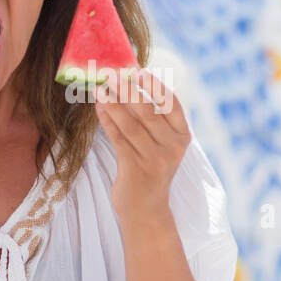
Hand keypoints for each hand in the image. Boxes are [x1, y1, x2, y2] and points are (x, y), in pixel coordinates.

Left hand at [95, 68, 190, 217]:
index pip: (172, 104)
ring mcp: (155, 159)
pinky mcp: (136, 168)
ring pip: (130, 123)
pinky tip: (97, 108)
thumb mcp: (160, 145)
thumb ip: (152, 121)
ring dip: (112, 103)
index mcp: (182, 137)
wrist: (146, 210)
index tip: (139, 71)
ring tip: (98, 87)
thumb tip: (130, 85)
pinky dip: (106, 120)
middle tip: (111, 73)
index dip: (155, 86)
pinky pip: (118, 138)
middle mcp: (172, 147)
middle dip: (128, 90)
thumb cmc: (150, 170)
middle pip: (148, 111)